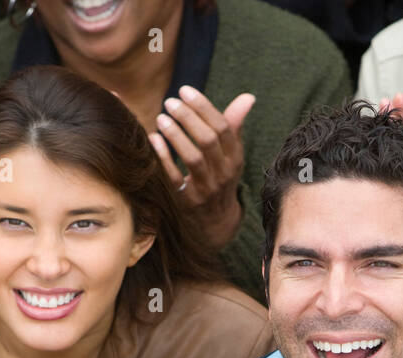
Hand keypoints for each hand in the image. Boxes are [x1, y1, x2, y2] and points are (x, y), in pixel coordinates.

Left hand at [149, 85, 254, 247]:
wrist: (216, 222)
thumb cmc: (221, 177)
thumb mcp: (231, 154)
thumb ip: (234, 124)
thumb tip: (248, 97)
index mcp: (235, 158)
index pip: (222, 127)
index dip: (203, 107)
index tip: (185, 90)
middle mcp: (224, 173)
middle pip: (208, 141)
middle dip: (188, 118)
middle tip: (169, 102)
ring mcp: (207, 189)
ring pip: (194, 159)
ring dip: (176, 136)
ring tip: (161, 118)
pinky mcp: (188, 201)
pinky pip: (175, 177)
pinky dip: (164, 157)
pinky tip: (153, 139)